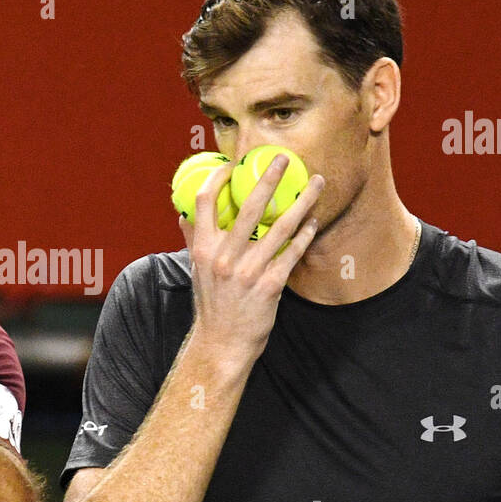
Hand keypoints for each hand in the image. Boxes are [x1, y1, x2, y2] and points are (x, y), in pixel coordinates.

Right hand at [177, 154, 324, 365]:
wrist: (223, 343)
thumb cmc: (212, 305)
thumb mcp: (196, 271)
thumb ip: (193, 240)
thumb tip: (184, 213)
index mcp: (204, 249)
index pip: (205, 201)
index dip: (218, 177)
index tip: (233, 163)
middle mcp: (225, 257)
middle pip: (249, 206)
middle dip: (268, 178)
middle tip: (282, 159)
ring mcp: (248, 271)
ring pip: (280, 227)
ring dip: (301, 202)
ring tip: (316, 184)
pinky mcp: (270, 285)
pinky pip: (292, 253)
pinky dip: (304, 235)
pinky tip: (313, 222)